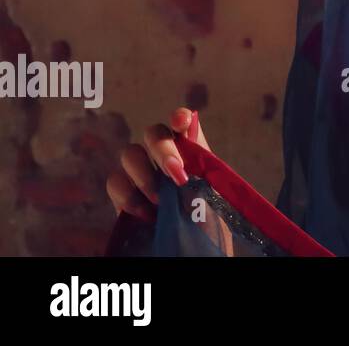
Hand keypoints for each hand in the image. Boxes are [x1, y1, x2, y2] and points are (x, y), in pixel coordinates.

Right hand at [106, 106, 209, 221]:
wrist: (187, 249)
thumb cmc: (206, 226)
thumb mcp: (214, 203)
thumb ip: (203, 181)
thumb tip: (186, 169)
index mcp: (193, 153)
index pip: (183, 124)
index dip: (179, 118)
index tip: (180, 122)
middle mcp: (165, 157)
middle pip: (154, 133)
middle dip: (162, 148)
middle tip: (176, 174)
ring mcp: (141, 174)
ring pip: (130, 153)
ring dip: (144, 174)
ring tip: (160, 200)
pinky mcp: (123, 195)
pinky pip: (115, 181)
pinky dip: (128, 195)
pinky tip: (145, 213)